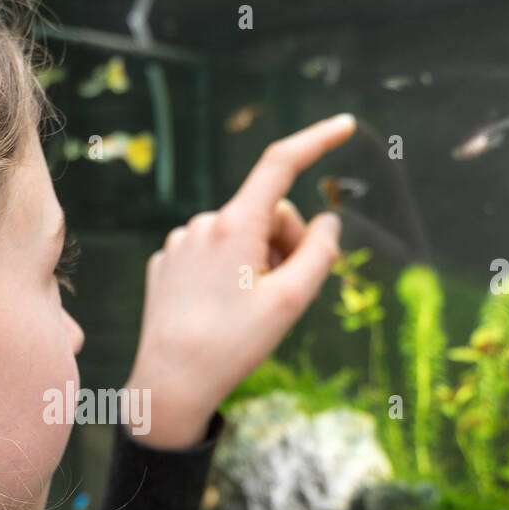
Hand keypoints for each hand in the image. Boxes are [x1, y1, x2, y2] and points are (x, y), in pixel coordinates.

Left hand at [123, 113, 355, 448]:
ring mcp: (179, 244)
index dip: (316, 141)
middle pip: (267, 214)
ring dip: (254, 263)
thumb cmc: (233, 344)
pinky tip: (219, 311)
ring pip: (238, 238)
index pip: (280, 164)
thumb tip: (326, 218)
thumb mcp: (292, 300)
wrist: (170, 384)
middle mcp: (202, 224)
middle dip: (285, 243)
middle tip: (285, 291)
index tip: (343, 125)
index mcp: (235, 225)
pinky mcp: (165, 265)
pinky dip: (226, 274)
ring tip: (247, 310)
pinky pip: (210, 256)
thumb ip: (320, 251)